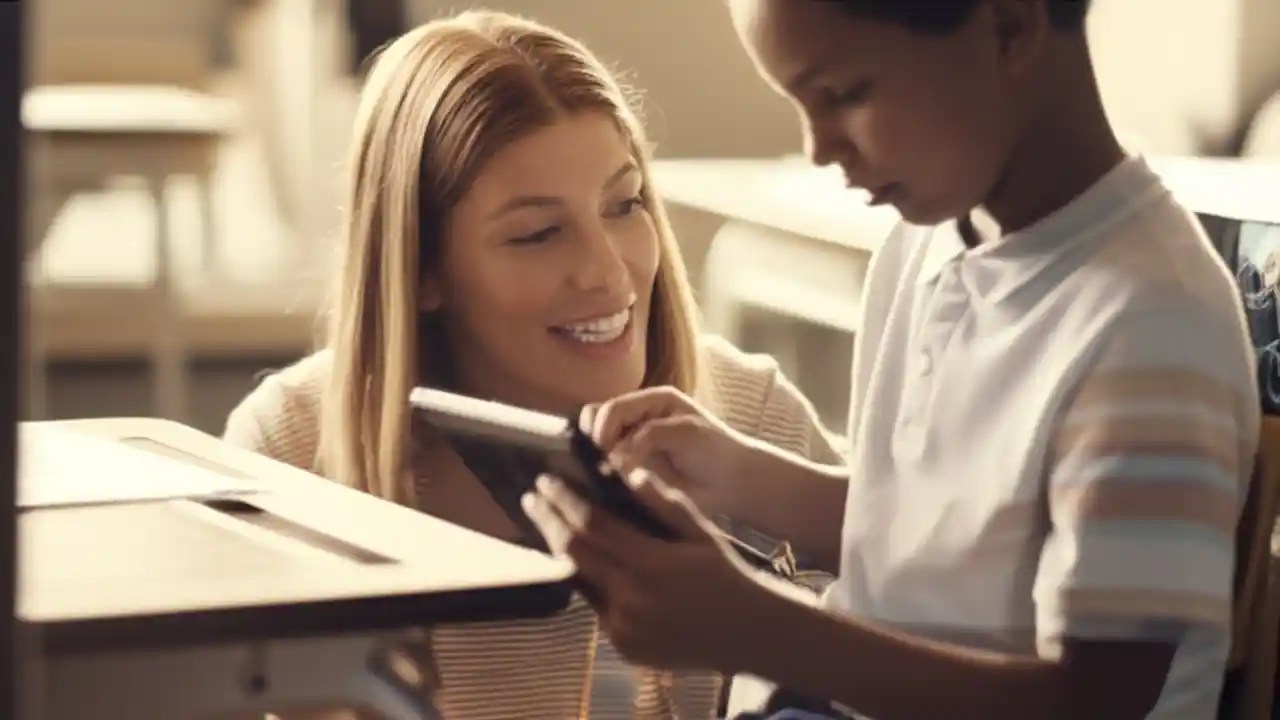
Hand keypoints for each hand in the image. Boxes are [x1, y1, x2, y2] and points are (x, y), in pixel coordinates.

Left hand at [521, 468, 764, 671]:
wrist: (747, 632)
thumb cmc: (725, 575)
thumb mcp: (700, 532)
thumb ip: (664, 503)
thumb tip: (630, 473)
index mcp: (650, 563)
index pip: (592, 525)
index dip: (564, 501)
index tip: (545, 482)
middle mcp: (631, 597)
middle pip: (574, 552)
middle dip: (548, 522)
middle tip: (532, 499)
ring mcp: (624, 627)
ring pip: (579, 582)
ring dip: (563, 552)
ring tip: (550, 526)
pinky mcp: (623, 646)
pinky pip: (596, 608)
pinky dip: (588, 583)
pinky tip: (584, 563)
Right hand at [582, 387, 759, 514]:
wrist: (731, 483)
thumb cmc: (715, 450)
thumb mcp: (687, 433)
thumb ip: (652, 435)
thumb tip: (616, 454)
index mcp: (652, 401)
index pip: (614, 408)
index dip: (604, 428)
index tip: (604, 453)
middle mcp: (636, 418)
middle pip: (596, 418)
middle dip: (593, 439)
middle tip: (602, 463)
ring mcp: (630, 443)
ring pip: (594, 442)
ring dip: (593, 455)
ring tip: (604, 472)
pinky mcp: (630, 468)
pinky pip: (605, 467)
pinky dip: (600, 473)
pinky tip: (608, 483)